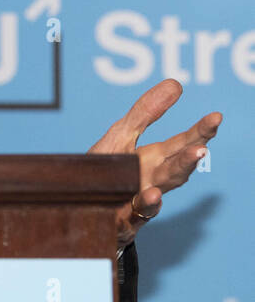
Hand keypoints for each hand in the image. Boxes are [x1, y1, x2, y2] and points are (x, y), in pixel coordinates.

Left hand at [87, 79, 220, 249]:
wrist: (84, 205)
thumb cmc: (108, 169)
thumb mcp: (123, 134)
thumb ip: (146, 112)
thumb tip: (176, 83)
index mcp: (155, 159)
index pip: (184, 143)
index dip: (200, 131)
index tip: (216, 117)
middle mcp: (154, 179)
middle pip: (177, 167)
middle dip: (189, 157)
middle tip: (202, 147)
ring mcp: (141, 200)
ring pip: (161, 191)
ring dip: (171, 180)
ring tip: (182, 166)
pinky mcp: (124, 218)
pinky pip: (136, 214)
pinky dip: (146, 206)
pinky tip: (151, 195)